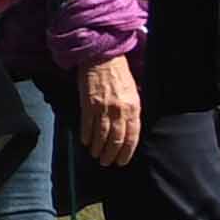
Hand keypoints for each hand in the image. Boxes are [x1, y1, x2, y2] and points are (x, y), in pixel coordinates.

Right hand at [74, 54, 141, 168]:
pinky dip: (86, 135)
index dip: (126, 152)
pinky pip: (87, 124)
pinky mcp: (88, 103)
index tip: (121, 161)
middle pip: (116, 139)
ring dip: (98, 147)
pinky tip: (85, 142)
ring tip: (95, 155)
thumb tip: (130, 126)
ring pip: (101, 134)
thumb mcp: (134, 91)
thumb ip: (133, 109)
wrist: (102, 56)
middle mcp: (119, 110)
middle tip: (106, 162)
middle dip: (111, 154)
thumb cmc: (119, 73)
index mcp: (133, 107)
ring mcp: (103, 107)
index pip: (132, 136)